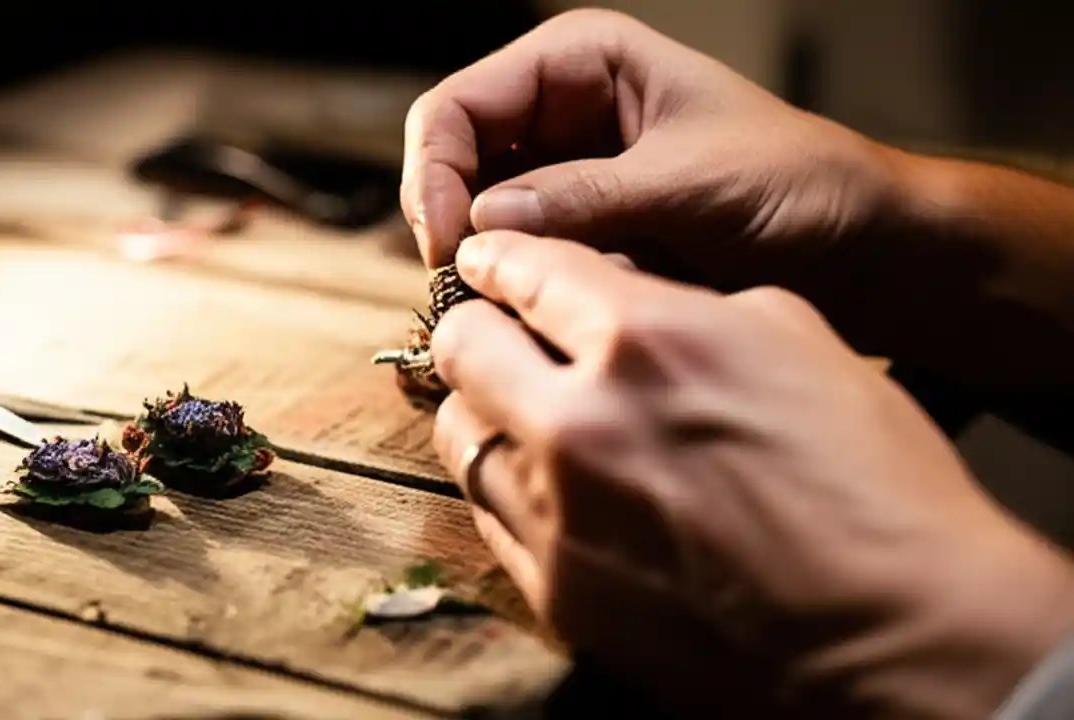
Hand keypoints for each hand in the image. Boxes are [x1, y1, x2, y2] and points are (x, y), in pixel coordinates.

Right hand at [401, 8, 900, 282]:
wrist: (857, 245)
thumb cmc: (796, 185)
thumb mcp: (690, 183)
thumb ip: (586, 198)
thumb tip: (482, 223)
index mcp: (581, 63)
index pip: (458, 107)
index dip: (436, 176)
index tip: (448, 246)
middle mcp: (559, 114)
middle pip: (453, 164)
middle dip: (451, 225)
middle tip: (468, 292)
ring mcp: (565, 176)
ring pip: (477, 219)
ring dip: (486, 264)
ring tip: (521, 306)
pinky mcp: (581, 234)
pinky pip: (520, 258)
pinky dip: (521, 288)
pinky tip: (547, 313)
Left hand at [431, 230, 1073, 717]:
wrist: (899, 633)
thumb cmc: (873, 483)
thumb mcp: (796, 340)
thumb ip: (687, 304)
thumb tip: (625, 297)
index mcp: (643, 341)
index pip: (525, 269)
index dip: (502, 259)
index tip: (493, 264)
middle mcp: (579, 423)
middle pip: (464, 347)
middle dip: (477, 325)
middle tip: (499, 329)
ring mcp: (559, 517)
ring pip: (463, 433)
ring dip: (488, 407)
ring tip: (525, 408)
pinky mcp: (558, 591)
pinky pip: (491, 517)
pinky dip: (510, 484)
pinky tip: (551, 481)